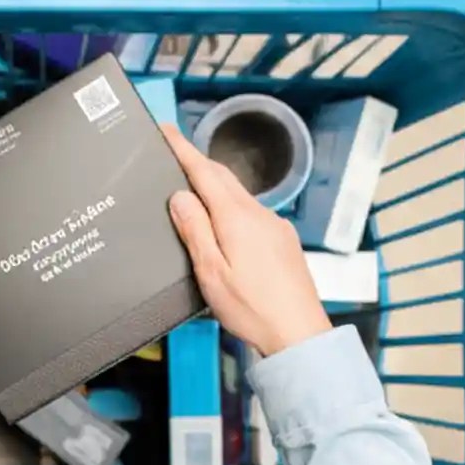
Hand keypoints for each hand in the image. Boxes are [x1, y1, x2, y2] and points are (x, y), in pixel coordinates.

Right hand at [161, 125, 330, 355]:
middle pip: (223, 179)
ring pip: (239, 196)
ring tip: (193, 189)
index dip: (182, 149)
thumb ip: (194, 229)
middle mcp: (260, 214)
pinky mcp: (283, 242)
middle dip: (198, 163)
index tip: (166, 130)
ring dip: (215, 187)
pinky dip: (231, 208)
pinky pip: (252, 214)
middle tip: (175, 153)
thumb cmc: (253, 309)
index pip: (204, 172)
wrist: (299, 334)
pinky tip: (224, 225)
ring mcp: (275, 227)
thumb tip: (180, 197)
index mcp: (237, 218)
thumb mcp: (210, 271)